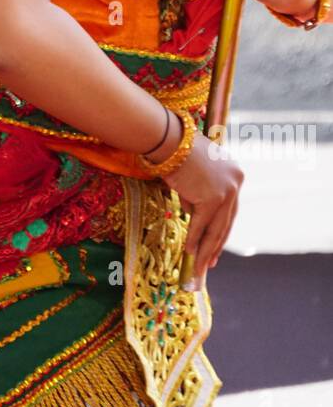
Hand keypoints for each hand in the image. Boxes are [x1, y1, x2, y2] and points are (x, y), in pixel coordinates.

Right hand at [160, 124, 243, 289]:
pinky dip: (194, 239)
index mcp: (235, 175)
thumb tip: (195, 216)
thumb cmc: (177, 152)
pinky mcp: (213, 199)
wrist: (169, 140)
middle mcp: (236, 183)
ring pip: (216, 228)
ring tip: (199, 266)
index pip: (230, 210)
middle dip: (216, 246)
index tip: (216, 247)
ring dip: (206, 249)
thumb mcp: (197, 173)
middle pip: (226, 222)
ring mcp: (226, 191)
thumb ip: (202, 193)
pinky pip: (201, 225)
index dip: (221, 231)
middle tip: (210, 264)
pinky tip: (189, 252)